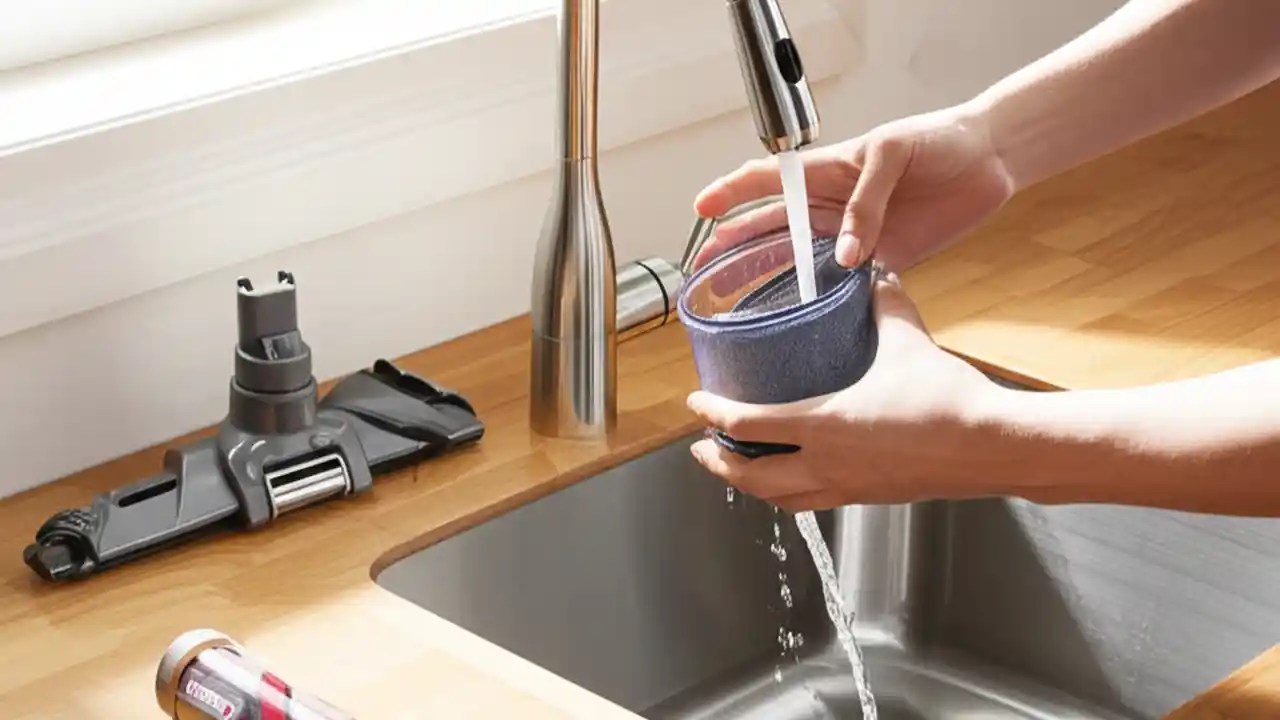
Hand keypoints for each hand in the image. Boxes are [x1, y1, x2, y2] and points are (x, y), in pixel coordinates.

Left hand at [686, 274, 998, 510]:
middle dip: (718, 462)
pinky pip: (813, 501)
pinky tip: (795, 476)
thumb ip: (884, 302)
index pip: (746, 424)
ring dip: (749, 485)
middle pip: (750, 477)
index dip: (712, 412)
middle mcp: (827, 464)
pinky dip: (789, 493)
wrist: (993, 446)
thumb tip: (874, 272)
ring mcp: (848, 486)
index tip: (695, 401)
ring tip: (737, 468)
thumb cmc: (949, 398)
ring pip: (780, 499)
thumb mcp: (907, 338)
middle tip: (701, 445)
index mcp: (823, 425)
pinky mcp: (870, 497)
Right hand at [692, 103, 1014, 271]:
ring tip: (737, 295)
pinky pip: (849, 282)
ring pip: (802, 259)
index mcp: (830, 169)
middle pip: (774, 227)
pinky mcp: (887, 257)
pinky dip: (827, 298)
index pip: (769, 179)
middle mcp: (835, 205)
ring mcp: (858, 234)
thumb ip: (866, 201)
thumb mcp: (894, 152)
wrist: (992, 157)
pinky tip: (804, 314)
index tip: (703, 209)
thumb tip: (846, 254)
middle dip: (737, 245)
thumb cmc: (940, 138)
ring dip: (770, 276)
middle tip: (706, 269)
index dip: (733, 192)